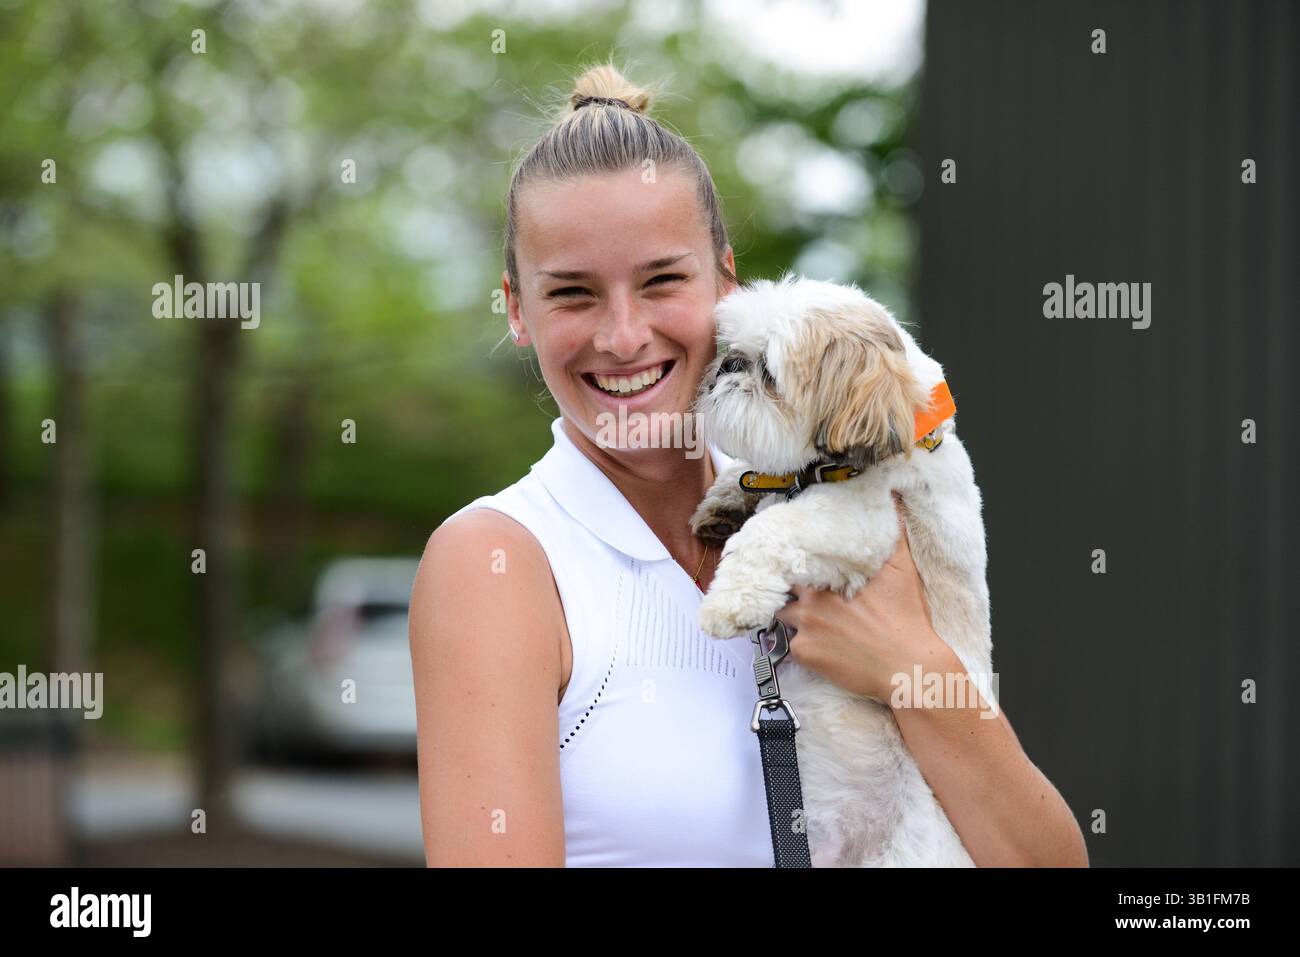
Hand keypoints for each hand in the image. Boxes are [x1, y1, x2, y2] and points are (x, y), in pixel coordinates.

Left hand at [775, 491, 954, 702]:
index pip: (796, 558)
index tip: (790, 555)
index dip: (793, 557)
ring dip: (793, 616)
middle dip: (790, 587)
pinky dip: (802, 644)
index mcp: (830, 575)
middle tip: (802, 591)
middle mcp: (811, 598)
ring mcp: (804, 626)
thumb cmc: (907, 619)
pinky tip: (822, 646)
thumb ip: (894, 533)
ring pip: (783, 614)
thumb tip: (895, 498)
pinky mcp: (804, 652)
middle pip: (785, 586)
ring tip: (810, 620)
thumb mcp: (904, 570)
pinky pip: (790, 645)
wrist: (907, 667)